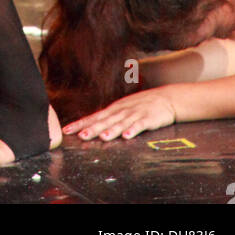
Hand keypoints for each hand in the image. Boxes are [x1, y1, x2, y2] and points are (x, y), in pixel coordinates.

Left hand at [63, 89, 177, 140]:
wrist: (166, 98)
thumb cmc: (143, 105)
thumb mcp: (124, 108)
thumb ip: (110, 117)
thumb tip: (92, 125)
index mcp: (114, 109)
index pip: (94, 117)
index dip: (81, 123)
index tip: (68, 130)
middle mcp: (122, 111)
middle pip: (105, 121)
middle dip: (92, 128)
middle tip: (80, 135)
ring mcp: (135, 114)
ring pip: (121, 123)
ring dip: (111, 130)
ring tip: (102, 137)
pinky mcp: (148, 119)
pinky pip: (140, 125)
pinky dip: (133, 130)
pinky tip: (127, 136)